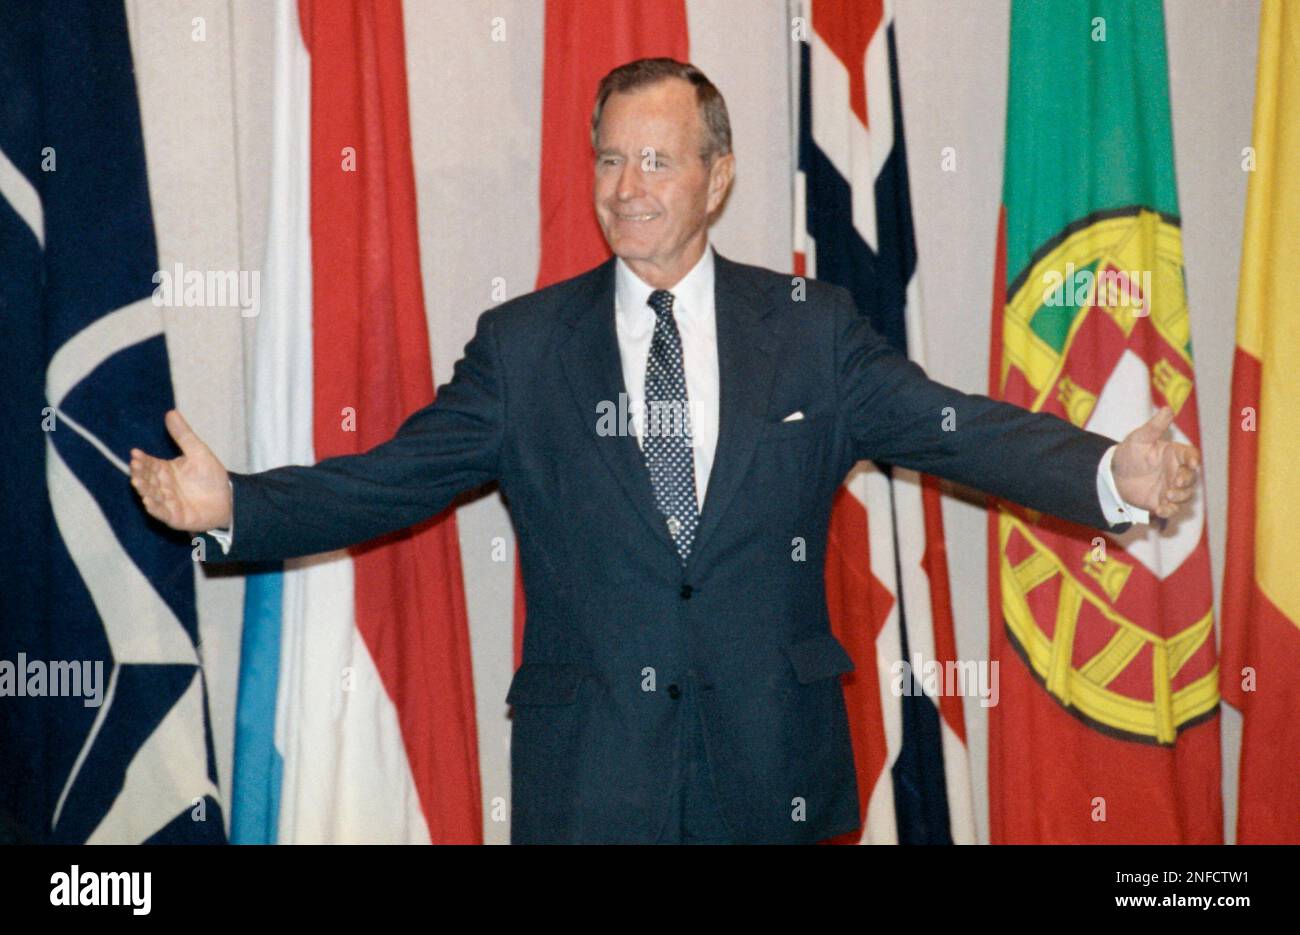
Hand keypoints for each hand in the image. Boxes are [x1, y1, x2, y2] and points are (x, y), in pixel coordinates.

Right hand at [129, 409, 232, 530]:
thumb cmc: (210, 476)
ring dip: (144, 489)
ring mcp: (167, 502)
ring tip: (138, 482)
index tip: (135, 453)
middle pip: (147, 479)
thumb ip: (183, 435)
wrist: (229, 499)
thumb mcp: (198, 452)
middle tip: (135, 466)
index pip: (149, 463)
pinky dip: (154, 508)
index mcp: (164, 470)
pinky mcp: (174, 517)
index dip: (142, 459)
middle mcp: (162, 486)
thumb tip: (171, 412)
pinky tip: (149, 501)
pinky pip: (161, 513)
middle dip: (140, 473)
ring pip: (151, 495)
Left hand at [1112, 405, 1200, 520]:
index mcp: (1174, 454)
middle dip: (1187, 481)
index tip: (1192, 464)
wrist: (1113, 476)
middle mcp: (1176, 471)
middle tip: (1175, 482)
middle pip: (1192, 478)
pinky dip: (1169, 511)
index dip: (1194, 460)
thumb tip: (1168, 408)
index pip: (1191, 456)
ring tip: (1167, 495)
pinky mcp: (1162, 502)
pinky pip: (1172, 509)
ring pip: (1186, 495)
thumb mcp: (1139, 439)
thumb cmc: (1129, 453)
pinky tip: (1160, 509)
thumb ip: (1154, 427)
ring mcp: (1171, 488)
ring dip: (1180, 497)